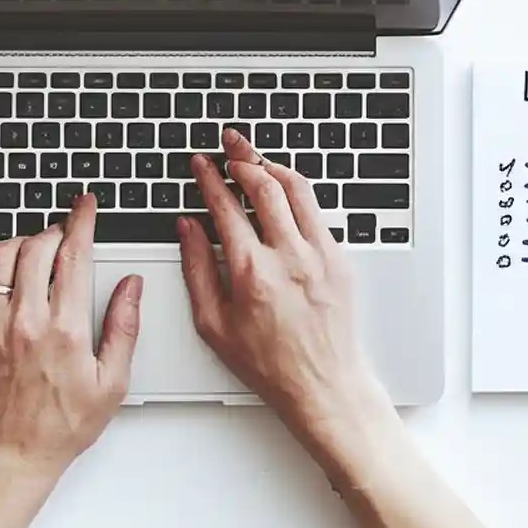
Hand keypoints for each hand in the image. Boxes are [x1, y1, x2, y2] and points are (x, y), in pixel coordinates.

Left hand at [0, 193, 141, 480]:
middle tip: (66, 231)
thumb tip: (131, 287)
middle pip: (36, 247)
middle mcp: (25, 322)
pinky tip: (17, 290)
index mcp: (64, 329)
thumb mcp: (113, 381)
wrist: (13, 453)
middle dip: (54, 229)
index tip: (84, 205)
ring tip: (37, 252)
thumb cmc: (63, 424)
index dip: (81, 222)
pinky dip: (2, 277)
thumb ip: (123, 326)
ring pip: (1, 258)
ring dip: (23, 245)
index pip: (73, 255)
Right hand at [177, 129, 385, 434]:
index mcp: (251, 273)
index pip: (225, 206)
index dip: (209, 178)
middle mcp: (288, 257)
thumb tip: (188, 227)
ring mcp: (319, 255)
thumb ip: (196, 268)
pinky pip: (317, 211)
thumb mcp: (213, 323)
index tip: (202, 164)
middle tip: (229, 143)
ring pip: (297, 189)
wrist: (323, 384)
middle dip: (242, 156)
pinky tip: (284, 190)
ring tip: (255, 158)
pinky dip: (297, 192)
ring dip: (273, 166)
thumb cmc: (268, 364)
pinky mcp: (339, 259)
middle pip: (264, 185)